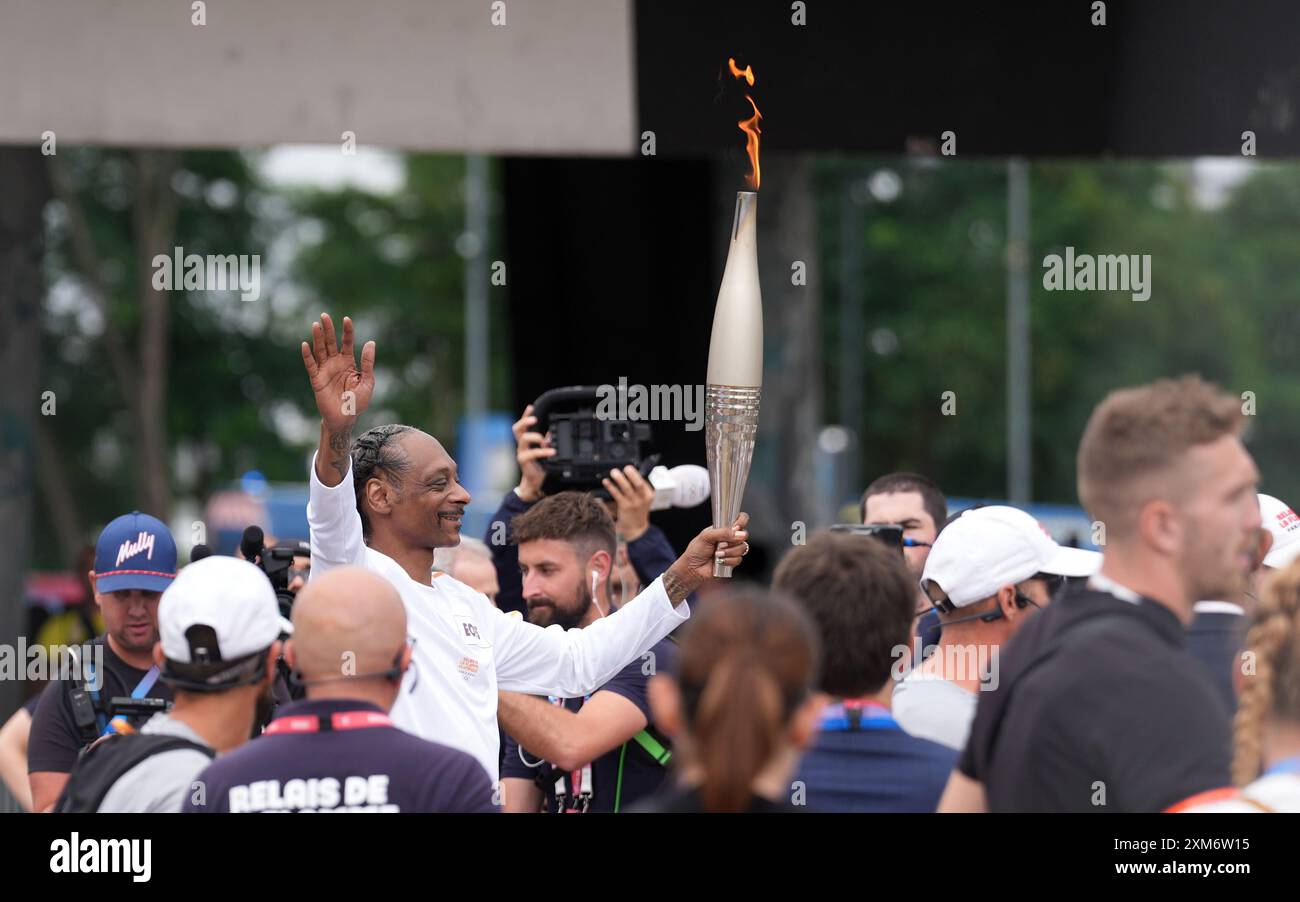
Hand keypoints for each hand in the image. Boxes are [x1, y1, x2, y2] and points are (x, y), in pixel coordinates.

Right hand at [300, 313, 374, 431]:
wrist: (345, 418)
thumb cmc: (358, 402)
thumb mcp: (367, 381)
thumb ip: (368, 363)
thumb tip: (371, 342)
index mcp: (348, 362)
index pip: (347, 342)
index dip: (347, 331)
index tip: (346, 319)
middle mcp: (335, 363)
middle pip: (331, 342)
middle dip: (328, 329)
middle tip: (324, 315)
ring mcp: (325, 370)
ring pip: (320, 350)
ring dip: (317, 338)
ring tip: (315, 325)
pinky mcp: (316, 379)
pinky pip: (311, 365)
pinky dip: (307, 355)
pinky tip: (305, 344)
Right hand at [512, 404, 554, 502]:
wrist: (536, 483)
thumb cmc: (540, 467)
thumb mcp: (546, 452)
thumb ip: (548, 442)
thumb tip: (551, 434)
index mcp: (527, 442)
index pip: (523, 425)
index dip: (525, 415)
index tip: (531, 407)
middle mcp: (522, 446)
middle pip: (517, 429)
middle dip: (525, 421)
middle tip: (534, 419)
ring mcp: (522, 453)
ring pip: (523, 439)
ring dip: (535, 436)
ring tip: (544, 440)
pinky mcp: (524, 461)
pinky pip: (531, 453)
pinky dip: (542, 451)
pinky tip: (551, 452)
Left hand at [602, 465, 654, 541]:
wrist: (635, 528)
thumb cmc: (637, 510)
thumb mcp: (643, 499)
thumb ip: (638, 488)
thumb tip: (627, 473)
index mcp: (649, 494)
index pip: (643, 481)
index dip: (636, 473)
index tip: (628, 467)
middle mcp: (643, 498)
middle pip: (638, 484)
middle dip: (632, 475)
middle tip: (626, 468)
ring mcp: (634, 503)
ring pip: (627, 489)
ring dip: (620, 479)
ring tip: (614, 472)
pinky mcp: (624, 507)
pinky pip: (617, 495)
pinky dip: (611, 487)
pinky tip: (606, 482)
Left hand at [663, 513, 749, 603]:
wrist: (692, 569)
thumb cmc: (696, 551)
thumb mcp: (706, 536)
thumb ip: (723, 532)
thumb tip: (739, 533)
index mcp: (723, 528)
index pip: (739, 519)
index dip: (741, 522)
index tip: (736, 527)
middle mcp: (729, 538)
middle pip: (744, 535)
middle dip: (733, 540)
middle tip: (721, 543)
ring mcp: (732, 550)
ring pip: (742, 548)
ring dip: (729, 552)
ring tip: (717, 554)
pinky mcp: (732, 561)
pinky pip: (738, 559)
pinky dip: (728, 560)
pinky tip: (719, 561)